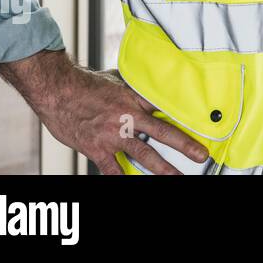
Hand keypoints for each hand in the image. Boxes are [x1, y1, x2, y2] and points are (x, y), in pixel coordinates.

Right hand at [0, 50, 209, 174]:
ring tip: (177, 177)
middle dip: (185, 145)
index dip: (186, 114)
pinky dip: (122, 178)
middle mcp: (127, 117)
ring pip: (143, 154)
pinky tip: (132, 184)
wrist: (56, 90)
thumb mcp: (115, 78)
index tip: (205, 121)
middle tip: (201, 156)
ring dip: (162, 168)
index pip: (166, 106)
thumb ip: (133, 84)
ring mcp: (113, 135)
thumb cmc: (84, 83)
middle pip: (163, 133)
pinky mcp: (97, 149)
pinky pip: (112, 169)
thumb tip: (147, 79)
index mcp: (134, 98)